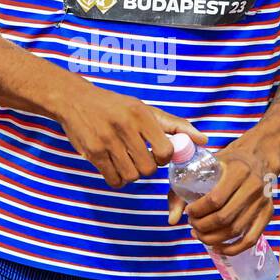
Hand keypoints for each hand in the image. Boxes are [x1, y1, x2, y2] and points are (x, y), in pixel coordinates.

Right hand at [56, 77, 207, 187]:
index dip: (163, 158)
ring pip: (131, 176)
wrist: (74, 99)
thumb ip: (175, 126)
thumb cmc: (115, 106)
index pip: (166, 150)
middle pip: (148, 168)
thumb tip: (204, 140)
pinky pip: (113, 180)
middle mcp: (125, 126)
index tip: (156, 153)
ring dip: (131, 174)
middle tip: (139, 158)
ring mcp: (107, 141)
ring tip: (126, 161)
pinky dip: (117, 179)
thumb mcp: (145, 109)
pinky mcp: (93, 153)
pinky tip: (114, 167)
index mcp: (141, 114)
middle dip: (147, 168)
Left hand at [173, 134, 277, 256]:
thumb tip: (173, 220)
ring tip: (201, 235)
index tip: (189, 211)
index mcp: (238, 171)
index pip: (215, 199)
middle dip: (203, 227)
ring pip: (236, 230)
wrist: (258, 156)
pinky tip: (218, 248)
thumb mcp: (205, 166)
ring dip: (214, 238)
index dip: (198, 211)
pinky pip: (251, 239)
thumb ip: (183, 189)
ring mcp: (263, 201)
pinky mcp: (268, 213)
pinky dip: (233, 248)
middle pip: (224, 217)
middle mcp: (253, 186)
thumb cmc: (227, 162)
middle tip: (193, 225)